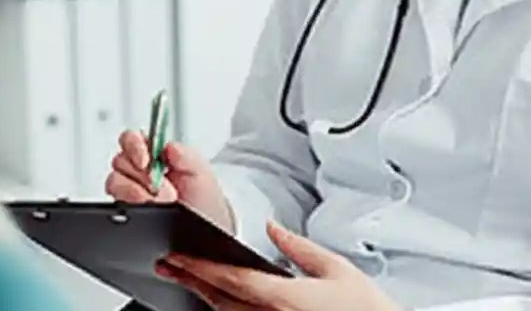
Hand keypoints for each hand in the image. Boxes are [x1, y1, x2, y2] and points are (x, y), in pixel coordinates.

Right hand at [106, 132, 235, 232]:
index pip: (133, 139)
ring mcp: (130, 192)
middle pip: (120, 159)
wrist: (201, 238)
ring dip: (138, 191)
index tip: (146, 159)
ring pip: (115, 181)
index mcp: (157, 157)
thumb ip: (186, 155)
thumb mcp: (203, 175)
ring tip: (161, 200)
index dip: (135, 145)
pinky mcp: (125, 210)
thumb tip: (168, 145)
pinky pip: (116, 201)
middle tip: (159, 184)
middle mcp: (140, 172)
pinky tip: (149, 207)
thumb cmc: (204, 206)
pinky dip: (132, 203)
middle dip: (142, 174)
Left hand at [157, 221, 401, 310]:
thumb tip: (271, 228)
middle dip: (191, 280)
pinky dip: (226, 309)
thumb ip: (298, 247)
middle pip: (220, 300)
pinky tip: (217, 299)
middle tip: (167, 265)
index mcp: (285, 298)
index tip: (177, 256)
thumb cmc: (363, 308)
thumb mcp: (335, 268)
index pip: (232, 279)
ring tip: (184, 278)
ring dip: (204, 296)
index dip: (200, 267)